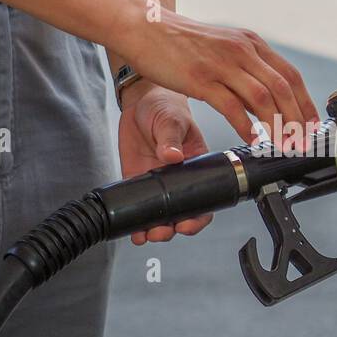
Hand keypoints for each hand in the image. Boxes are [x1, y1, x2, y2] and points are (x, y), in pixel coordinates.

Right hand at [114, 5, 319, 144]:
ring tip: (282, 145)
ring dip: (277, 125)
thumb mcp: (223, 50)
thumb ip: (246, 75)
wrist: (146, 28)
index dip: (306, 103)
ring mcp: (222, 63)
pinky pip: (232, 106)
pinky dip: (247, 126)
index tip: (313, 125)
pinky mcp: (201, 78)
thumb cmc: (182, 43)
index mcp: (251, 43)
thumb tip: (266, 107)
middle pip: (282, 88)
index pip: (290, 75)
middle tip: (302, 141)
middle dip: (297, 119)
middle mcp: (242, 50)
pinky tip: (254, 139)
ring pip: (263, 97)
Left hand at [118, 82, 215, 244]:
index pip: (203, 199)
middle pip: (181, 214)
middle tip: (163, 231)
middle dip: (173, 228)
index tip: (187, 223)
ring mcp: (158, 183)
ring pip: (160, 215)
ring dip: (154, 229)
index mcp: (195, 167)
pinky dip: (135, 221)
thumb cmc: (166, 105)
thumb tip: (172, 156)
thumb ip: (171, 138)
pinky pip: (139, 206)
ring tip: (146, 234)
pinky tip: (133, 230)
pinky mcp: (138, 181)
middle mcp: (178, 180)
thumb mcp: (171, 119)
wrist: (141, 101)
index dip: (198, 217)